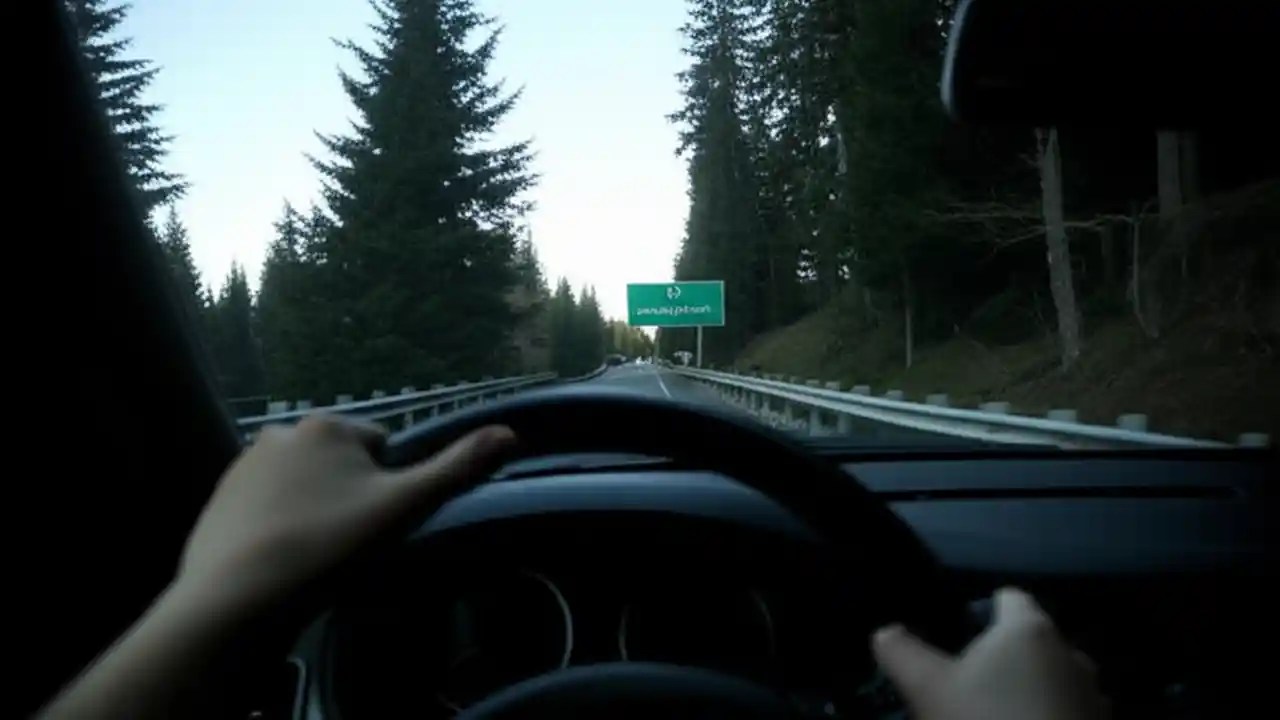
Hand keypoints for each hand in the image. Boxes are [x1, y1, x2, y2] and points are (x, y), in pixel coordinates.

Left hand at [177, 415, 515, 610]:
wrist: (239, 593)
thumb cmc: (330, 545)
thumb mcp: (404, 507)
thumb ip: (457, 468)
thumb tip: (511, 432)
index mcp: (330, 426)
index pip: (383, 449)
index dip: (389, 488)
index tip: (378, 525)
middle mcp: (282, 431)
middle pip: (341, 466)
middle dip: (350, 497)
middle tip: (348, 544)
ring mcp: (244, 465)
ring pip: (304, 487)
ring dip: (315, 511)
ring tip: (316, 556)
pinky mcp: (220, 499)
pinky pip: (267, 508)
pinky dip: (278, 527)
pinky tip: (282, 559)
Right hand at [873, 587, 1107, 719]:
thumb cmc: (985, 719)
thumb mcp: (927, 687)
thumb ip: (901, 651)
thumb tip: (885, 633)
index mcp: (1029, 629)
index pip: (1008, 598)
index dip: (980, 612)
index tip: (956, 639)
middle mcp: (1070, 653)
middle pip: (1030, 641)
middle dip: (1002, 658)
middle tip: (967, 688)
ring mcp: (1091, 695)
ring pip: (1050, 679)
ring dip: (1027, 691)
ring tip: (994, 714)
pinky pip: (1066, 711)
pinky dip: (1045, 716)